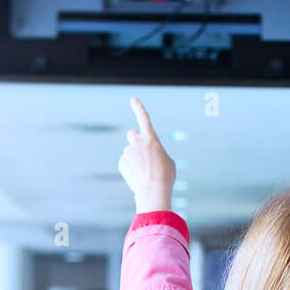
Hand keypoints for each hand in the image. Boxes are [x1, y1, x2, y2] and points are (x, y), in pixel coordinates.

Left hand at [118, 98, 176, 212]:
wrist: (153, 190)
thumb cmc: (165, 176)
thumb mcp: (167, 161)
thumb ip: (157, 153)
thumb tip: (148, 157)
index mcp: (151, 138)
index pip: (144, 118)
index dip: (139, 108)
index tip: (133, 100)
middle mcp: (137, 142)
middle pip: (132, 134)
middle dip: (135, 139)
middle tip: (140, 151)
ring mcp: (128, 152)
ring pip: (130, 153)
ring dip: (135, 160)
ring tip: (144, 173)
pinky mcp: (121, 162)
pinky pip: (126, 163)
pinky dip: (130, 169)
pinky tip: (137, 177)